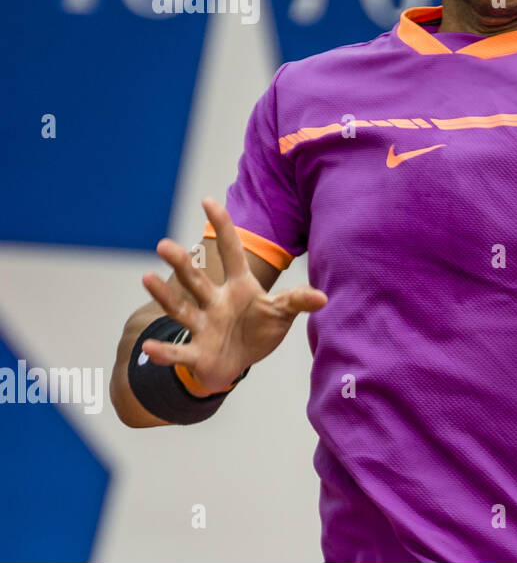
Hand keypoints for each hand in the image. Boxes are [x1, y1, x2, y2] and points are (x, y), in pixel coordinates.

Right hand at [139, 197, 326, 393]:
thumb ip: (297, 301)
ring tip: (147, 277)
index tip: (208, 200)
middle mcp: (215, 301)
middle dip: (181, 263)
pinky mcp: (197, 353)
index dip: (222, 227)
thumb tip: (323, 297)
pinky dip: (164, 351)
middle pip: (197, 279)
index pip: (231, 251)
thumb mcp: (281, 313)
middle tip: (163, 245)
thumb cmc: (258, 330)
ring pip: (181, 308)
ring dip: (164, 295)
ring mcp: (203, 326)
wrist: (238, 362)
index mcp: (238, 286)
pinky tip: (148, 347)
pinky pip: (179, 352)